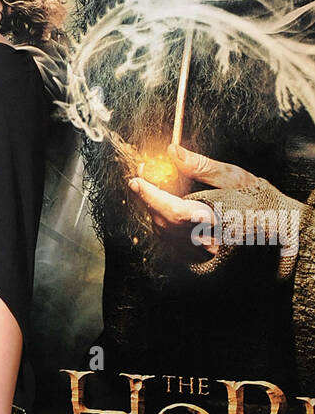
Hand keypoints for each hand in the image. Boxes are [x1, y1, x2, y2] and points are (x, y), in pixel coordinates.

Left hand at [127, 141, 285, 259]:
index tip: (135, 181)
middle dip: (148, 201)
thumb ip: (201, 167)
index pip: (173, 211)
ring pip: (164, 235)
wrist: (279, 232)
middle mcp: (207, 243)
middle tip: (140, 180)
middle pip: (163, 223)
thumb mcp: (234, 178)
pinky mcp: (199, 262)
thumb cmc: (260, 202)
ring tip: (153, 192)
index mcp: (217, 221)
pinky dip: (164, 226)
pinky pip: (172, 244)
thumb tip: (173, 152)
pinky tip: (167, 212)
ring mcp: (202, 256)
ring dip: (154, 213)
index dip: (150, 196)